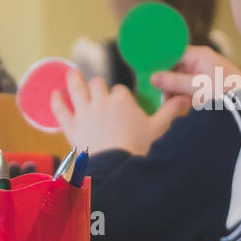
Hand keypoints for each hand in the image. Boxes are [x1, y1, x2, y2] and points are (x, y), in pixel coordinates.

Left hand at [51, 69, 186, 155]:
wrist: (115, 167)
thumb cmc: (138, 148)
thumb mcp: (159, 128)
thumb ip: (171, 111)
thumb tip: (186, 97)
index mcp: (122, 100)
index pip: (120, 91)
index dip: (121, 97)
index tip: (122, 105)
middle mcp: (102, 101)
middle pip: (98, 84)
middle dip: (98, 85)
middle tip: (98, 88)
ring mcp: (84, 113)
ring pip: (77, 89)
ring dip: (73, 79)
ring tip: (71, 73)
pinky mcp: (71, 127)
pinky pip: (61, 110)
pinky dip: (56, 101)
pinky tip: (54, 94)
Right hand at [149, 45, 240, 110]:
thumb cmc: (228, 91)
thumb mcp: (199, 87)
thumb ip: (174, 82)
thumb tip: (152, 77)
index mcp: (199, 55)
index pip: (172, 55)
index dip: (159, 65)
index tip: (147, 76)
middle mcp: (199, 62)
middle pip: (173, 70)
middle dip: (166, 84)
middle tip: (161, 98)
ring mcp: (200, 75)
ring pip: (178, 82)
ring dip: (173, 94)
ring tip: (173, 105)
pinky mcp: (202, 87)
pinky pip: (185, 91)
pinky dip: (181, 99)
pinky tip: (182, 107)